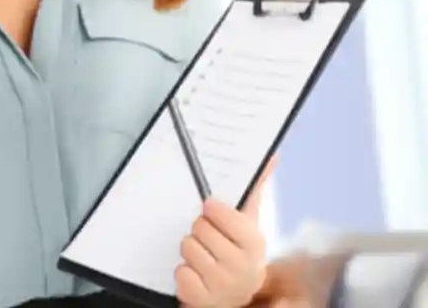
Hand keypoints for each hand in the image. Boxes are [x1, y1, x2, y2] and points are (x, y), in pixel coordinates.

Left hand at [176, 155, 278, 307]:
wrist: (234, 297)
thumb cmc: (238, 252)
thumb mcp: (248, 224)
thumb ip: (255, 190)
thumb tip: (270, 155)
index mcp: (255, 244)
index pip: (222, 213)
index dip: (212, 209)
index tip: (211, 208)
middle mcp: (243, 267)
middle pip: (199, 227)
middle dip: (200, 230)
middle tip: (210, 239)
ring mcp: (223, 286)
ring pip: (186, 246)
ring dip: (189, 249)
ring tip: (205, 256)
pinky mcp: (201, 299)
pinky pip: (179, 272)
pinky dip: (182, 271)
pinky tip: (197, 274)